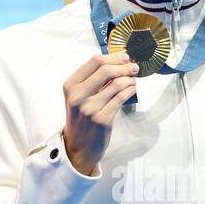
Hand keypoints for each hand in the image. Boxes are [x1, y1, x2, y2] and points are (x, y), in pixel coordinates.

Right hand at [60, 52, 137, 175]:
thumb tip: (117, 61)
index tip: (124, 56)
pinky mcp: (102, 119)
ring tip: (133, 80)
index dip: (113, 56)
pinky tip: (132, 89)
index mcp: (70, 85)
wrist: (78, 146)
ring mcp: (90, 108)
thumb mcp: (78, 96)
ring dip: (129, 79)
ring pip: (116, 84)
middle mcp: (77, 95)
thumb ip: (92, 80)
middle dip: (124, 66)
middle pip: (106, 70)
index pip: (94, 61)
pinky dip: (130, 90)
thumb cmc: (80, 118)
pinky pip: (121, 98)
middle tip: (134, 67)